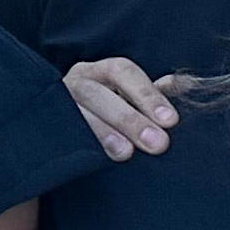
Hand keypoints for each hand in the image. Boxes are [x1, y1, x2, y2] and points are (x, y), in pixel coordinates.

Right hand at [66, 57, 182, 161]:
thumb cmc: (107, 112)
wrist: (59, 132)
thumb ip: (153, 95)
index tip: (170, 121)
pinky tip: (96, 159)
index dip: (147, 94)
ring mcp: (55, 103)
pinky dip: (79, 145)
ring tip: (126, 153)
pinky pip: (59, 133)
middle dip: (129, 119)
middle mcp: (75, 82)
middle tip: (158, 144)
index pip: (122, 71)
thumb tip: (183, 85)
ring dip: (103, 133)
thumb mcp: (129, 99)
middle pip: (98, 93)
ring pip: (76, 112)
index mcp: (99, 71)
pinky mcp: (46, 126)